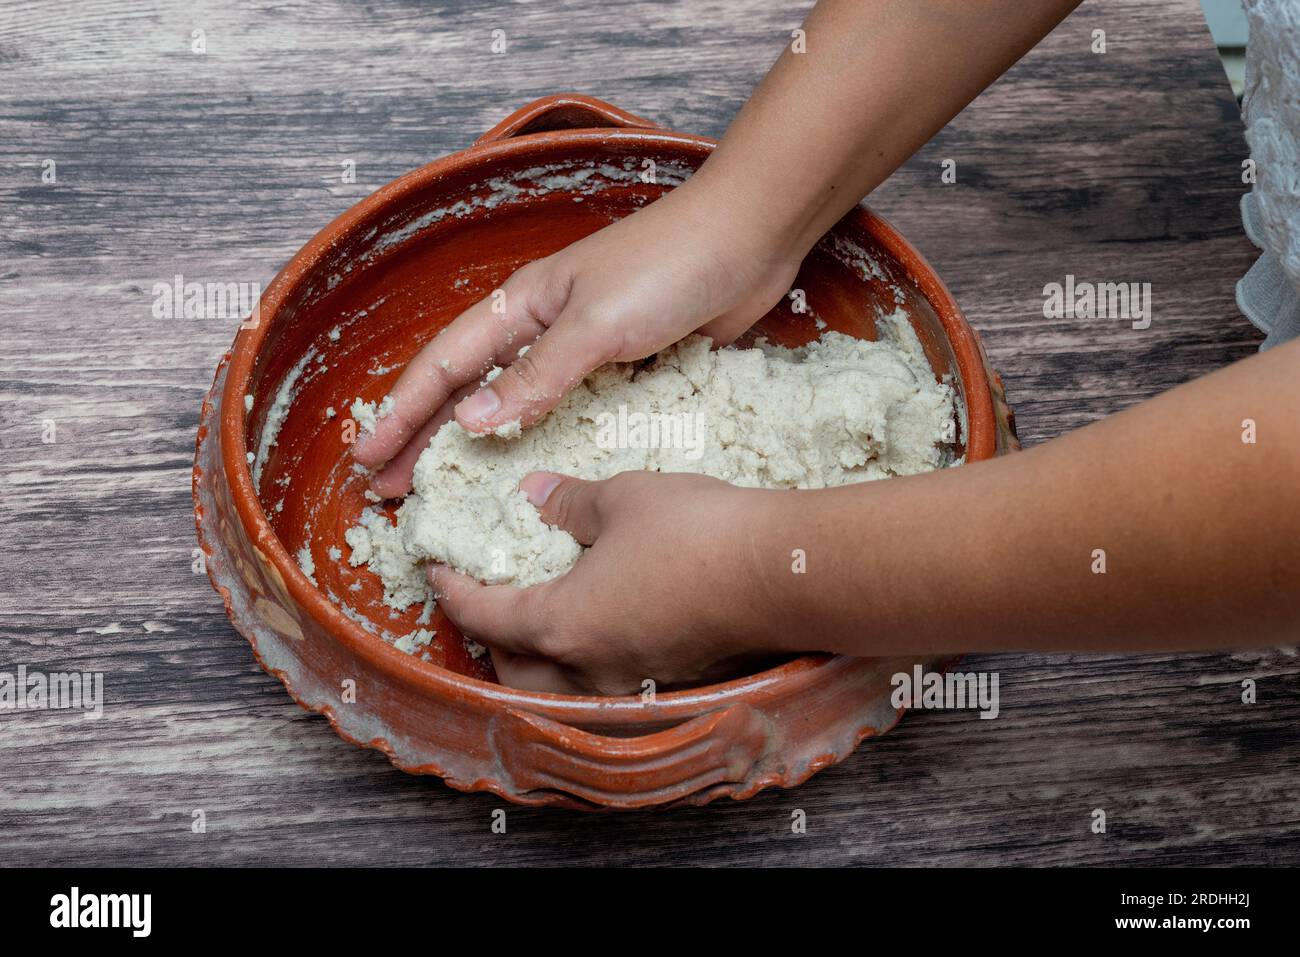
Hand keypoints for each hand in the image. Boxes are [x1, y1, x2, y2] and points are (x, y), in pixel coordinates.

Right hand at [351, 178, 801, 495]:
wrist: (750, 241)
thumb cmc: (668, 266)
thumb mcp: (594, 322)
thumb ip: (536, 374)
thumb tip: (470, 422)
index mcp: (521, 307)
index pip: (443, 367)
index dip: (402, 415)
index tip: (367, 460)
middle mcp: (541, 330)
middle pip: (466, 392)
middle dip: (423, 440)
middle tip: (388, 491)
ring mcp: (581, 353)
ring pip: (512, 408)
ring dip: (476, 449)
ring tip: (445, 491)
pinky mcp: (623, 372)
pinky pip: (568, 417)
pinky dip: (542, 446)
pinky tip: (530, 475)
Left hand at [427, 470, 783, 694]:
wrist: (785, 571)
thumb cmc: (697, 531)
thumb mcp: (622, 498)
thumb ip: (567, 501)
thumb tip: (535, 495)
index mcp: (561, 625)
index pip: (484, 615)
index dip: (452, 589)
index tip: (436, 566)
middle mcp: (589, 668)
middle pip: (512, 673)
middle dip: (489, 640)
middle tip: (486, 597)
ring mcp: (632, 683)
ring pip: (559, 687)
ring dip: (537, 660)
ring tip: (539, 617)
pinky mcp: (670, 682)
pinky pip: (606, 681)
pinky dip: (585, 660)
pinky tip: (601, 622)